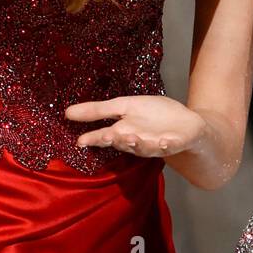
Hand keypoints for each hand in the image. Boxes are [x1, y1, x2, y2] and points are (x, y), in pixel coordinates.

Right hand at [65, 94, 205, 156]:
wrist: (184, 124)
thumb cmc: (153, 115)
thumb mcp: (125, 106)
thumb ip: (99, 110)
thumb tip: (68, 112)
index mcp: (123, 131)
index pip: (105, 136)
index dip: (94, 138)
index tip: (80, 141)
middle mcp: (136, 140)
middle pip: (123, 142)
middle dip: (116, 140)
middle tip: (106, 137)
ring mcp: (154, 143)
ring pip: (143, 146)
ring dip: (137, 143)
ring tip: (131, 137)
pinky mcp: (173, 143)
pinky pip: (169, 145)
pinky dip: (166, 144)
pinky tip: (164, 140)